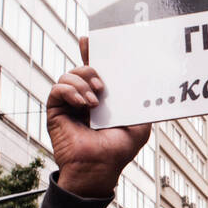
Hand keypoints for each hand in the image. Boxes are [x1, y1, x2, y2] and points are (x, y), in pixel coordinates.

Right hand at [47, 38, 150, 196]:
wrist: (98, 169)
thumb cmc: (118, 150)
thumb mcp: (139, 125)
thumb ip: (142, 105)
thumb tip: (151, 85)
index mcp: (102, 97)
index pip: (96, 69)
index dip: (92, 52)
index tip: (92, 39)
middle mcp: (84, 97)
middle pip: (81, 66)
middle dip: (88, 61)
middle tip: (102, 81)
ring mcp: (69, 103)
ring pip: (69, 75)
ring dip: (83, 83)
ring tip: (96, 101)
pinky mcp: (56, 110)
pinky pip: (57, 89)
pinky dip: (70, 91)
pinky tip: (83, 104)